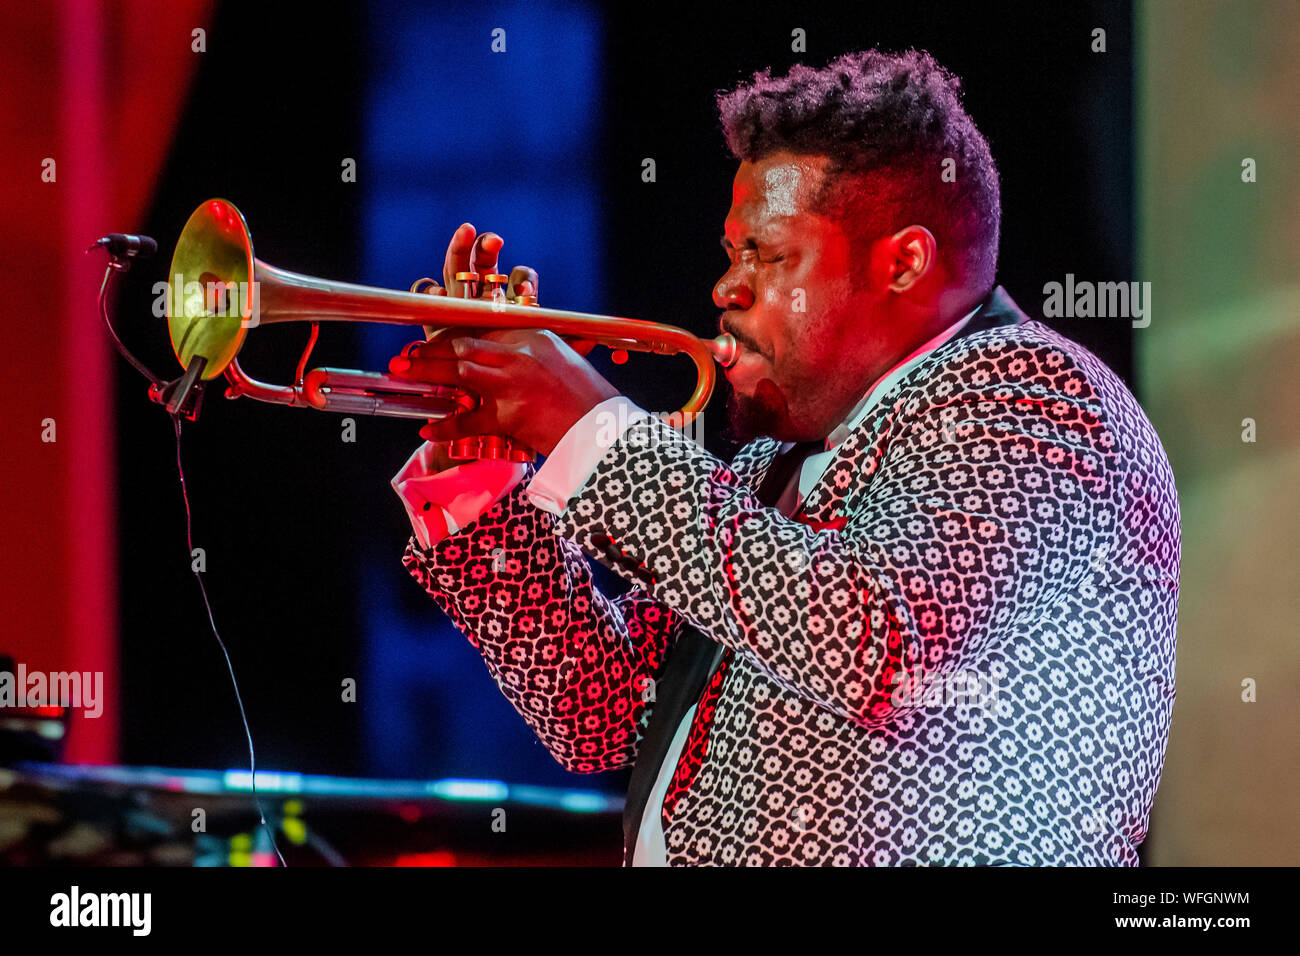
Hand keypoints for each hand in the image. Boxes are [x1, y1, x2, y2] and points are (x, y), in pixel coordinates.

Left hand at [390, 226, 617, 457]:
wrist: (602, 431)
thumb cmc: (585, 397)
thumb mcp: (560, 359)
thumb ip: (527, 350)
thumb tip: (492, 350)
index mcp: (532, 336)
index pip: (481, 328)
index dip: (450, 335)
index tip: (431, 340)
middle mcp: (519, 355)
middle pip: (463, 346)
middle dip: (429, 352)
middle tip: (403, 357)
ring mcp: (512, 384)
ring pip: (458, 372)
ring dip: (426, 373)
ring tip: (402, 375)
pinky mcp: (509, 415)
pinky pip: (467, 420)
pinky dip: (445, 426)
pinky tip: (428, 427)